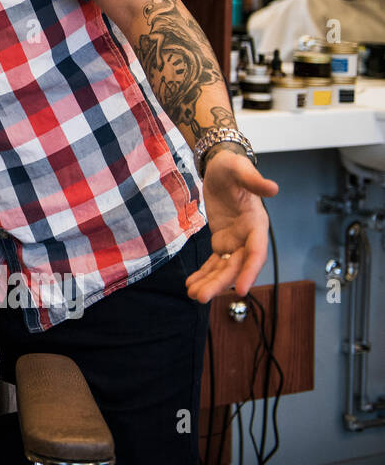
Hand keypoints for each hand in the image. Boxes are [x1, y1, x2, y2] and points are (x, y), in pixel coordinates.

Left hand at [185, 149, 279, 302]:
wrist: (220, 167)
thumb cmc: (232, 167)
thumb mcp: (240, 169)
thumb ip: (254, 180)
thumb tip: (274, 188)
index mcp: (256, 223)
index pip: (256, 252)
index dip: (250, 271)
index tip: (241, 289)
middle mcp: (248, 237)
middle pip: (237, 266)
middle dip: (221, 283)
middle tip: (200, 297)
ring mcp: (235, 241)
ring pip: (224, 268)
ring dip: (210, 283)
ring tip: (193, 295)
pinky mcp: (222, 241)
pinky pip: (214, 262)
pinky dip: (204, 274)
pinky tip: (191, 284)